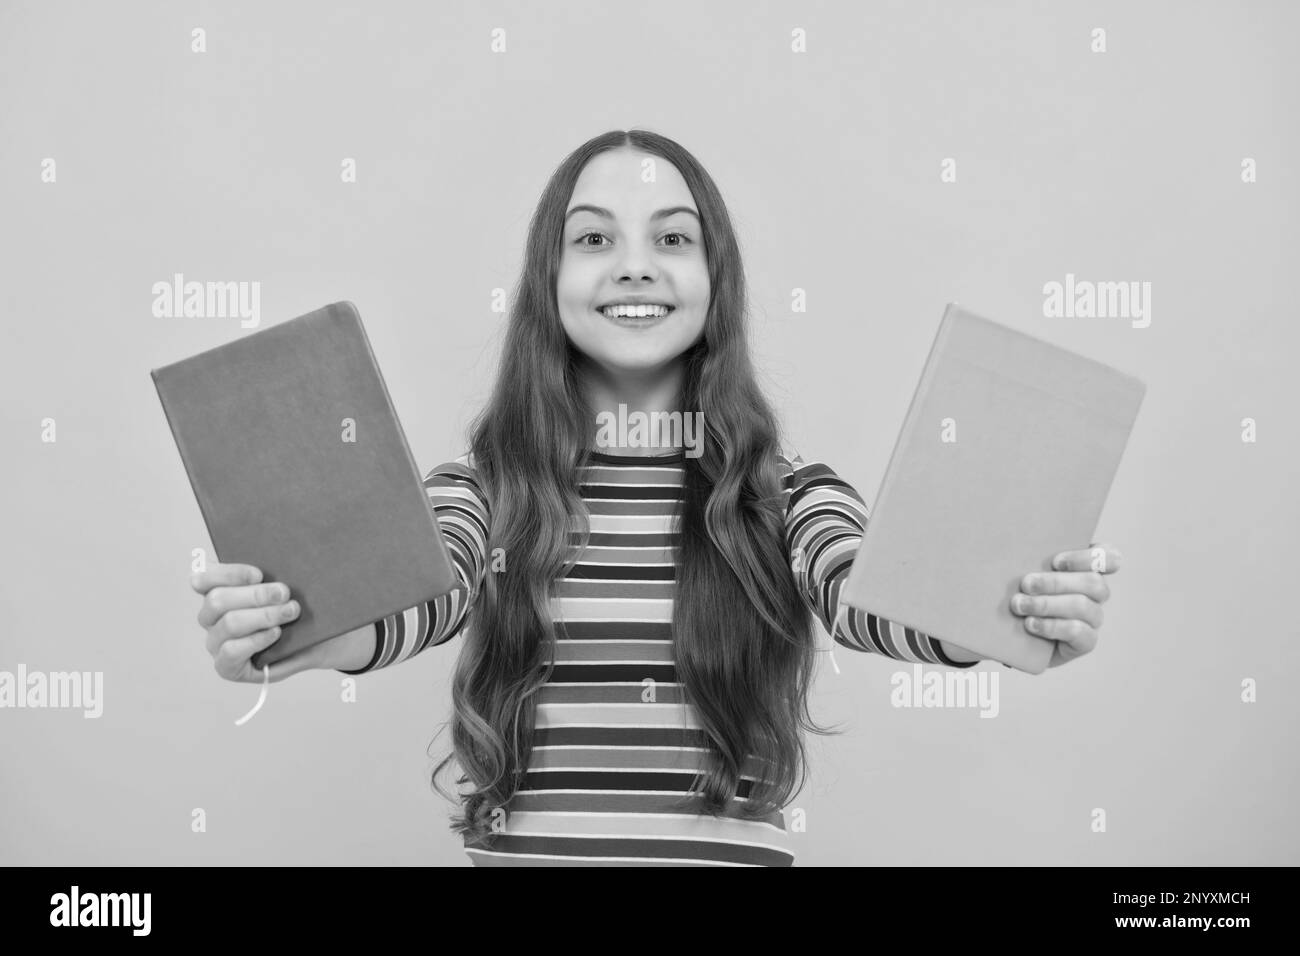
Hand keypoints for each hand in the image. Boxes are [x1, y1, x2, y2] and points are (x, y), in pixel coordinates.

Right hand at [191, 562, 316, 682]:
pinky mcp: (226, 666)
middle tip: (284, 593)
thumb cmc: (296, 610)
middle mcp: (210, 618)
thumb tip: (278, 568)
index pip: (204, 578)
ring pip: (228, 624)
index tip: (259, 574)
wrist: (313, 645)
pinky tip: (276, 633)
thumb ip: (275, 577)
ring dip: (263, 615)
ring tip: (290, 612)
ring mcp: (216, 643)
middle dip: (255, 595)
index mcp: (216, 591)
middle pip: (217, 600)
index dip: (228, 573)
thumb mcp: (287, 592)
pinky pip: (231, 651)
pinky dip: (256, 639)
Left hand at [1009, 542, 1121, 667]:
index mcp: (1087, 568)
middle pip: (1093, 582)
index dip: (1087, 557)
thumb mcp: (1023, 571)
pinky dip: (1052, 626)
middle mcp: (1095, 593)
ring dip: (1047, 604)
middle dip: (1055, 582)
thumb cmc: (1019, 591)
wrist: (1010, 633)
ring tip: (1019, 605)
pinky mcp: (1085, 642)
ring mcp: (1093, 618)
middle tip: (1026, 584)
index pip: (1108, 557)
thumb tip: (1014, 545)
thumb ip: (1030, 558)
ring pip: (1083, 606)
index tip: (1055, 562)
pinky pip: (1079, 632)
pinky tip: (1031, 624)